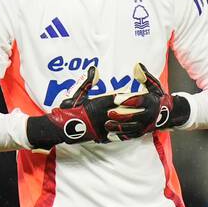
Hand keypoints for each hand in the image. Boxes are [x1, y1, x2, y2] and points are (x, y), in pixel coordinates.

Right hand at [25, 65, 153, 146]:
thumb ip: (87, 82)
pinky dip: (124, 132)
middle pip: (123, 111)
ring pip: (122, 123)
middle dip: (133, 108)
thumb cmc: (69, 109)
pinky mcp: (101, 137)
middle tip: (145, 106)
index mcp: (98, 103)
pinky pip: (116, 134)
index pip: (117, 98)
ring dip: (131, 121)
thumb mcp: (77, 93)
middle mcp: (103, 115)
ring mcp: (103, 127)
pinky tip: (131, 131)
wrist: (62, 127)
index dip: (128, 96)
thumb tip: (94, 69)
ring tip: (142, 119)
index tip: (138, 93)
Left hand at [105, 62, 189, 139]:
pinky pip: (131, 135)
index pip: (138, 101)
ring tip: (107, 125)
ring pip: (131, 128)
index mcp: (151, 102)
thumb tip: (137, 66)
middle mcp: (149, 115)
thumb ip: (145, 77)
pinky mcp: (142, 133)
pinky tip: (110, 135)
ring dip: (118, 127)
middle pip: (134, 116)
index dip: (127, 100)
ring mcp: (146, 126)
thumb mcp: (155, 86)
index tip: (115, 98)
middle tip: (109, 112)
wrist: (170, 114)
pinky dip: (121, 136)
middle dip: (121, 115)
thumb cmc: (159, 97)